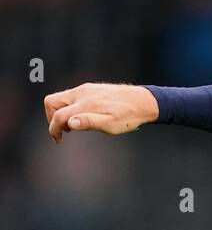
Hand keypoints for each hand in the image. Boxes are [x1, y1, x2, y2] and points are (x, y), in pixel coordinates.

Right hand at [44, 83, 159, 143]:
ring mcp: (85, 89)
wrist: (142, 101)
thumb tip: (69, 123)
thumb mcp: (110, 125)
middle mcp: (81, 93)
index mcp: (85, 104)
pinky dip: (69, 108)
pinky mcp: (90, 89)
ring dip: (60, 113)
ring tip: (73, 127)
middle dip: (51, 118)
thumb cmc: (127, 116)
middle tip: (62, 132)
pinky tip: (81, 118)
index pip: (58, 115)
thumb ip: (89, 122)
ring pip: (61, 98)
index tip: (58, 140)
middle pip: (52, 101)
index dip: (53, 129)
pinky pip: (71, 97)